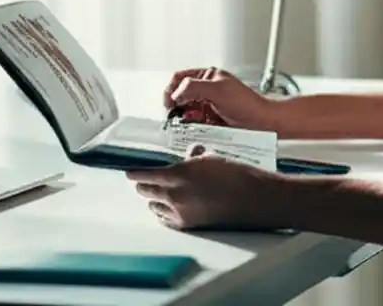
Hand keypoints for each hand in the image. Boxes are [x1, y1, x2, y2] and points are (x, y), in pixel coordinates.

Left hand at [127, 147, 280, 229]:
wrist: (254, 199)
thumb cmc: (236, 175)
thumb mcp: (211, 158)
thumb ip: (193, 157)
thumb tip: (188, 156)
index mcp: (179, 174)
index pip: (146, 175)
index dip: (135, 173)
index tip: (128, 172)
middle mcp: (175, 195)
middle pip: (147, 191)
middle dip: (143, 185)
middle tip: (142, 181)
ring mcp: (181, 212)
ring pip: (155, 206)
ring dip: (155, 199)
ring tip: (158, 194)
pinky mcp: (189, 225)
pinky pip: (166, 219)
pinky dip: (164, 212)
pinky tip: (168, 208)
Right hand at [163, 68, 276, 130]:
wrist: (261, 123)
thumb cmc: (246, 103)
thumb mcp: (217, 89)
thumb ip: (193, 87)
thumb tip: (175, 94)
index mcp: (207, 76)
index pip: (180, 78)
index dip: (171, 89)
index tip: (169, 103)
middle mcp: (205, 90)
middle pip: (180, 96)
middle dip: (177, 107)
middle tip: (176, 116)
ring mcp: (207, 106)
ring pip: (185, 112)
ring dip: (185, 118)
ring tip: (192, 122)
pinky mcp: (209, 121)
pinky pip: (193, 124)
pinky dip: (192, 127)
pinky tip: (200, 128)